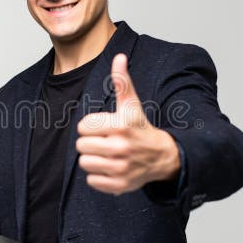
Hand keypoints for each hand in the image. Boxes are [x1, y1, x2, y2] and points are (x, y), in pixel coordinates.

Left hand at [76, 53, 180, 195]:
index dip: (91, 126)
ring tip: (107, 154)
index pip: (82, 126)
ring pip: (84, 163)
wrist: (162, 156)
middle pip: (81, 146)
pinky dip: (98, 176)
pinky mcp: (120, 185)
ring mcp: (120, 168)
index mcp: (120, 126)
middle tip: (105, 141)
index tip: (105, 127)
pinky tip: (111, 167)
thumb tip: (119, 57)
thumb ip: (122, 81)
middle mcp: (120, 148)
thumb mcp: (131, 104)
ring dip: (93, 159)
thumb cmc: (140, 127)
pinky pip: (92, 181)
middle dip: (90, 142)